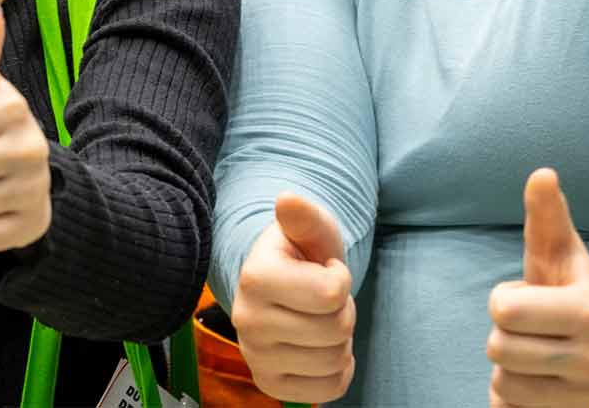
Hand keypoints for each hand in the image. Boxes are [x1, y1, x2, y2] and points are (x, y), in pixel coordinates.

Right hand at [231, 191, 356, 403]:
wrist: (278, 289)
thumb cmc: (300, 257)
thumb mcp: (308, 230)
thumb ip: (305, 216)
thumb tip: (288, 200)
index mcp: (255, 276)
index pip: (331, 293)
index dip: (339, 279)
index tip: (323, 270)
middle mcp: (246, 319)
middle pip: (337, 328)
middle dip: (343, 310)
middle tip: (322, 299)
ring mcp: (255, 356)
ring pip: (335, 359)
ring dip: (339, 340)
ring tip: (317, 320)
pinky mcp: (268, 384)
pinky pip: (330, 389)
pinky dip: (337, 371)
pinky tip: (319, 348)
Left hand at [486, 169, 588, 406]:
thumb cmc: (569, 286)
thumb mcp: (559, 250)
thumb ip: (547, 214)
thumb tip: (542, 173)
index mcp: (587, 312)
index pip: (505, 311)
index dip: (503, 300)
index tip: (525, 296)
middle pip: (499, 350)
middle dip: (504, 334)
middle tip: (528, 327)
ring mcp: (583, 395)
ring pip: (503, 385)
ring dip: (507, 367)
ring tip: (534, 351)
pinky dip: (512, 398)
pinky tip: (535, 379)